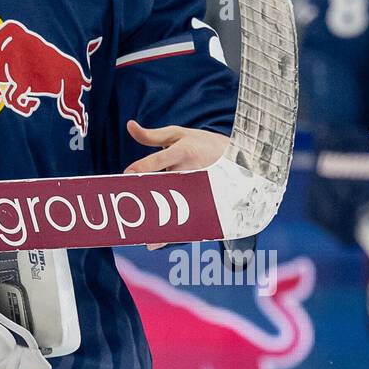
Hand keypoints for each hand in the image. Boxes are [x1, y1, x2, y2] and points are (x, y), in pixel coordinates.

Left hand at [125, 121, 229, 249]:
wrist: (240, 155)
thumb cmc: (200, 143)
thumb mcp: (177, 133)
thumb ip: (151, 135)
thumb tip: (129, 125)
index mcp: (183, 151)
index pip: (161, 159)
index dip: (144, 166)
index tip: (128, 173)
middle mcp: (192, 171)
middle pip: (168, 186)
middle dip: (149, 197)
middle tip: (129, 210)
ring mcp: (200, 188)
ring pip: (179, 206)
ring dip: (162, 221)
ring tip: (146, 237)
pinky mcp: (205, 201)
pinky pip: (189, 218)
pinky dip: (174, 231)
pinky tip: (159, 242)